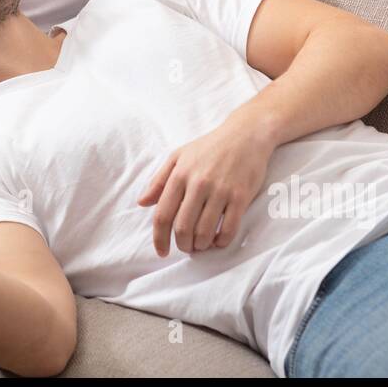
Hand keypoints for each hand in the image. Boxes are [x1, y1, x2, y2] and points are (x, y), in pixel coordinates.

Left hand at [136, 123, 272, 256]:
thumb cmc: (209, 147)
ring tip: (201, 245)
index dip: (159, 238)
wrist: (245, 135)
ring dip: (201, 245)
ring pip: (205, 231)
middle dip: (182, 245)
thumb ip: (159, 180)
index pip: (163, 215)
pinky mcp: (241, 196)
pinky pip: (229, 228)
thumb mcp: (179, 156)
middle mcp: (198, 183)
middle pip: (183, 227)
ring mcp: (221, 190)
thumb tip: (142, 203)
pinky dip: (221, 241)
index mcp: (180, 174)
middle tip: (186, 247)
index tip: (162, 251)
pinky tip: (218, 240)